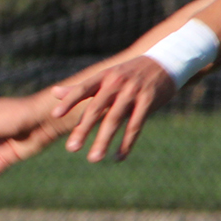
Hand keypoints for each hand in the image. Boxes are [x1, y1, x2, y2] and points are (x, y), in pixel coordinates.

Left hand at [49, 56, 176, 162]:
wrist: (166, 62)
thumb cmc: (129, 73)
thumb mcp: (106, 75)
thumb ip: (82, 88)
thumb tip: (54, 93)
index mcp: (103, 77)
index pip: (82, 89)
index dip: (69, 101)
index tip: (55, 115)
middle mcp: (116, 84)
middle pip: (96, 109)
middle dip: (83, 129)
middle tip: (71, 148)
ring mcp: (133, 93)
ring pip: (115, 120)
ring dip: (103, 141)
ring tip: (93, 159)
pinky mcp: (149, 102)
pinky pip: (135, 126)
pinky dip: (126, 143)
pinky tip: (118, 157)